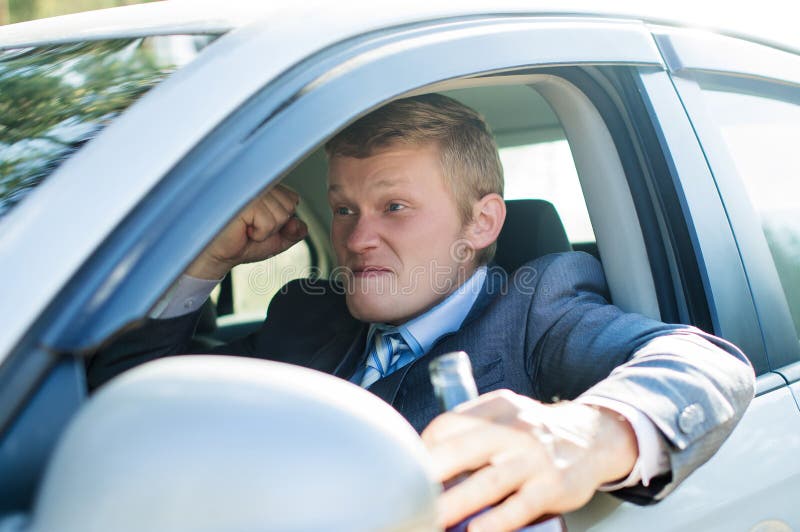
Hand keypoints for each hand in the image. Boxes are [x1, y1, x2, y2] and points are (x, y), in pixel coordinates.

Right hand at [187, 184, 307, 279]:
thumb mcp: (274, 240)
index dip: (281, 219)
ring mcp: (248, 189)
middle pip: (289, 206)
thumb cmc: (237, 244)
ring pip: (281, 214)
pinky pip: (270, 222)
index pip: (292, 198)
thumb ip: (293, 231)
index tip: (259, 223)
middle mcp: (255, 183)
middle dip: (274, 225)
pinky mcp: (243, 200)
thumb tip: (301, 225)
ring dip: (265, 230)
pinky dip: (259, 234)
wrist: (214, 256)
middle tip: (250, 227)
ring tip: (245, 228)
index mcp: (261, 186)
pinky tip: (242, 230)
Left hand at [421, 390, 637, 531]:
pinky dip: (496, 522)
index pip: (449, 423)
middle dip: (430, 475)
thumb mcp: (506, 413)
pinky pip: (520, 507)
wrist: (593, 437)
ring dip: (456, 504)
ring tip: (433, 520)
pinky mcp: (552, 486)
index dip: (425, 447)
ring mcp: (534, 458)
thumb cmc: (535, 430)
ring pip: (488, 482)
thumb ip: (473, 426)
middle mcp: (515, 429)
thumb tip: (426, 453)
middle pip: (462, 449)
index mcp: (497, 408)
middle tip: (409, 497)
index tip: (410, 470)